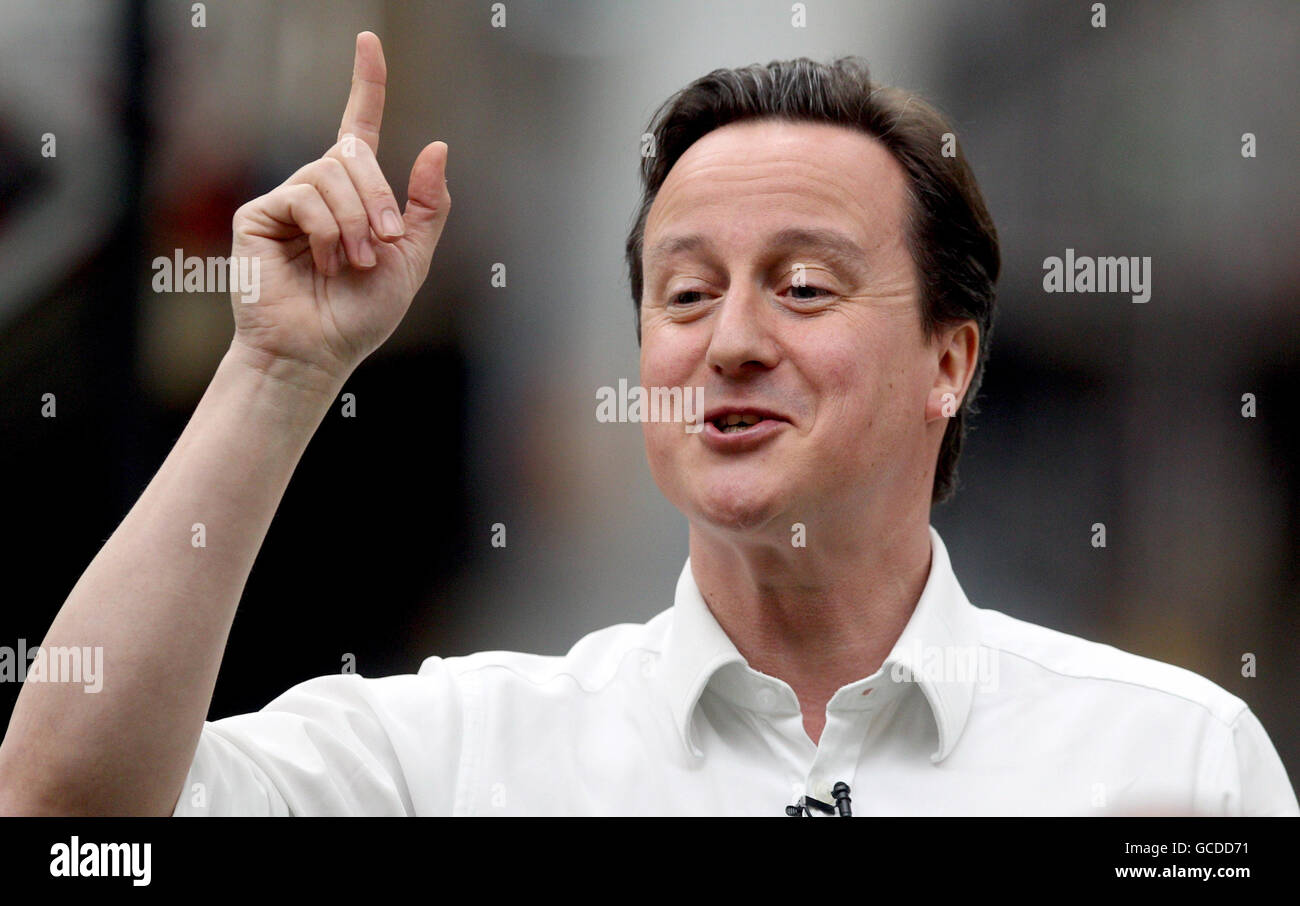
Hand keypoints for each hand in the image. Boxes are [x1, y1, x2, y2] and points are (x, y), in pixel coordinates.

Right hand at [228, 31, 449, 384]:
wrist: (319, 352)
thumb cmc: (361, 315)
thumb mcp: (411, 258)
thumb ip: (426, 206)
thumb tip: (436, 145)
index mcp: (355, 196)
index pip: (358, 127)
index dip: (365, 83)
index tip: (368, 40)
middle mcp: (318, 190)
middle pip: (354, 154)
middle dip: (379, 199)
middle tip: (383, 245)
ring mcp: (287, 200)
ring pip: (331, 175)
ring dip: (355, 222)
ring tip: (354, 264)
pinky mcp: (259, 215)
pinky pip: (304, 195)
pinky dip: (327, 229)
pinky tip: (326, 262)